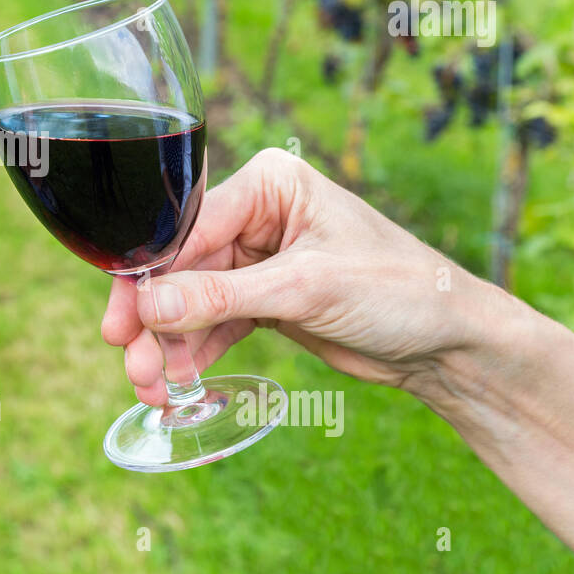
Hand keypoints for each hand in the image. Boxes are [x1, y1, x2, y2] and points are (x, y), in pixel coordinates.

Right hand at [101, 148, 507, 404]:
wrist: (450, 342)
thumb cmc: (399, 290)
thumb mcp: (306, 288)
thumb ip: (222, 297)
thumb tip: (150, 305)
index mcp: (270, 185)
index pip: (189, 227)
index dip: (150, 275)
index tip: (123, 319)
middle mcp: (259, 215)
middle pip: (183, 267)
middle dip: (155, 318)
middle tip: (131, 363)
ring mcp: (260, 259)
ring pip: (192, 301)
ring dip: (170, 344)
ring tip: (152, 387)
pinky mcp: (266, 299)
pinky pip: (215, 324)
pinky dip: (196, 352)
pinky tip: (178, 382)